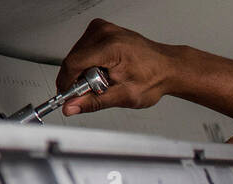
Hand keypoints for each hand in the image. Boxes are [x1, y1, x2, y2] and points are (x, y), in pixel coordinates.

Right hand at [56, 19, 176, 114]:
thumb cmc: (153, 78)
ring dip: (84, 72)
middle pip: (73, 59)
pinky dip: (89, 63)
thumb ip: (94, 102)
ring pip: (76, 55)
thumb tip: (71, 107)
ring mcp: (102, 28)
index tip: (66, 97)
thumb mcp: (124, 96)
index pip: (73, 63)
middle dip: (78, 79)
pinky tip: (104, 70)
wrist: (167, 67)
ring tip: (106, 79)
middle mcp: (105, 32)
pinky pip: (84, 49)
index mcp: (111, 46)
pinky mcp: (101, 29)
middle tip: (97, 90)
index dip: (66, 83)